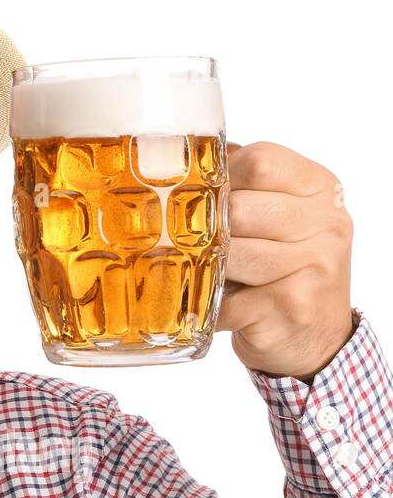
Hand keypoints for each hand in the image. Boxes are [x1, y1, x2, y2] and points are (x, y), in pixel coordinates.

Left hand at [214, 141, 356, 382]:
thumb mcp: (278, 215)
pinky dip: (207, 305)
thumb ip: (241, 186)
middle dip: (205, 228)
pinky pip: (226, 300)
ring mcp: (314, 267)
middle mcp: (326, 224)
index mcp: (320, 189)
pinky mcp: (291, 307)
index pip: (259, 162)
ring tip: (201, 271)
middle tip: (190, 240)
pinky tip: (211, 304)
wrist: (317, 336)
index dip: (219, 178)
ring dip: (204, 267)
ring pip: (230, 254)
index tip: (203, 196)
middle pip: (238, 208)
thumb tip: (171, 163)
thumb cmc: (285, 267)